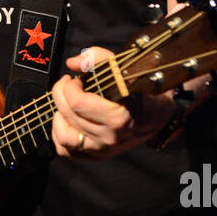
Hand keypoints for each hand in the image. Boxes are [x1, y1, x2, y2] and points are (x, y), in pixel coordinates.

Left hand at [51, 46, 175, 159]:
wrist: (157, 116)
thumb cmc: (142, 93)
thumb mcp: (125, 69)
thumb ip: (98, 59)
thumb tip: (73, 63)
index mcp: (118, 117)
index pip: (77, 102)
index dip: (69, 86)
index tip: (76, 79)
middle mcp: (109, 137)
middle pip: (68, 114)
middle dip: (61, 93)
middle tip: (68, 84)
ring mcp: (102, 150)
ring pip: (63, 135)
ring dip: (59, 115)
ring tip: (67, 104)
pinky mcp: (96, 156)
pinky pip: (66, 150)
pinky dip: (60, 135)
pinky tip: (67, 121)